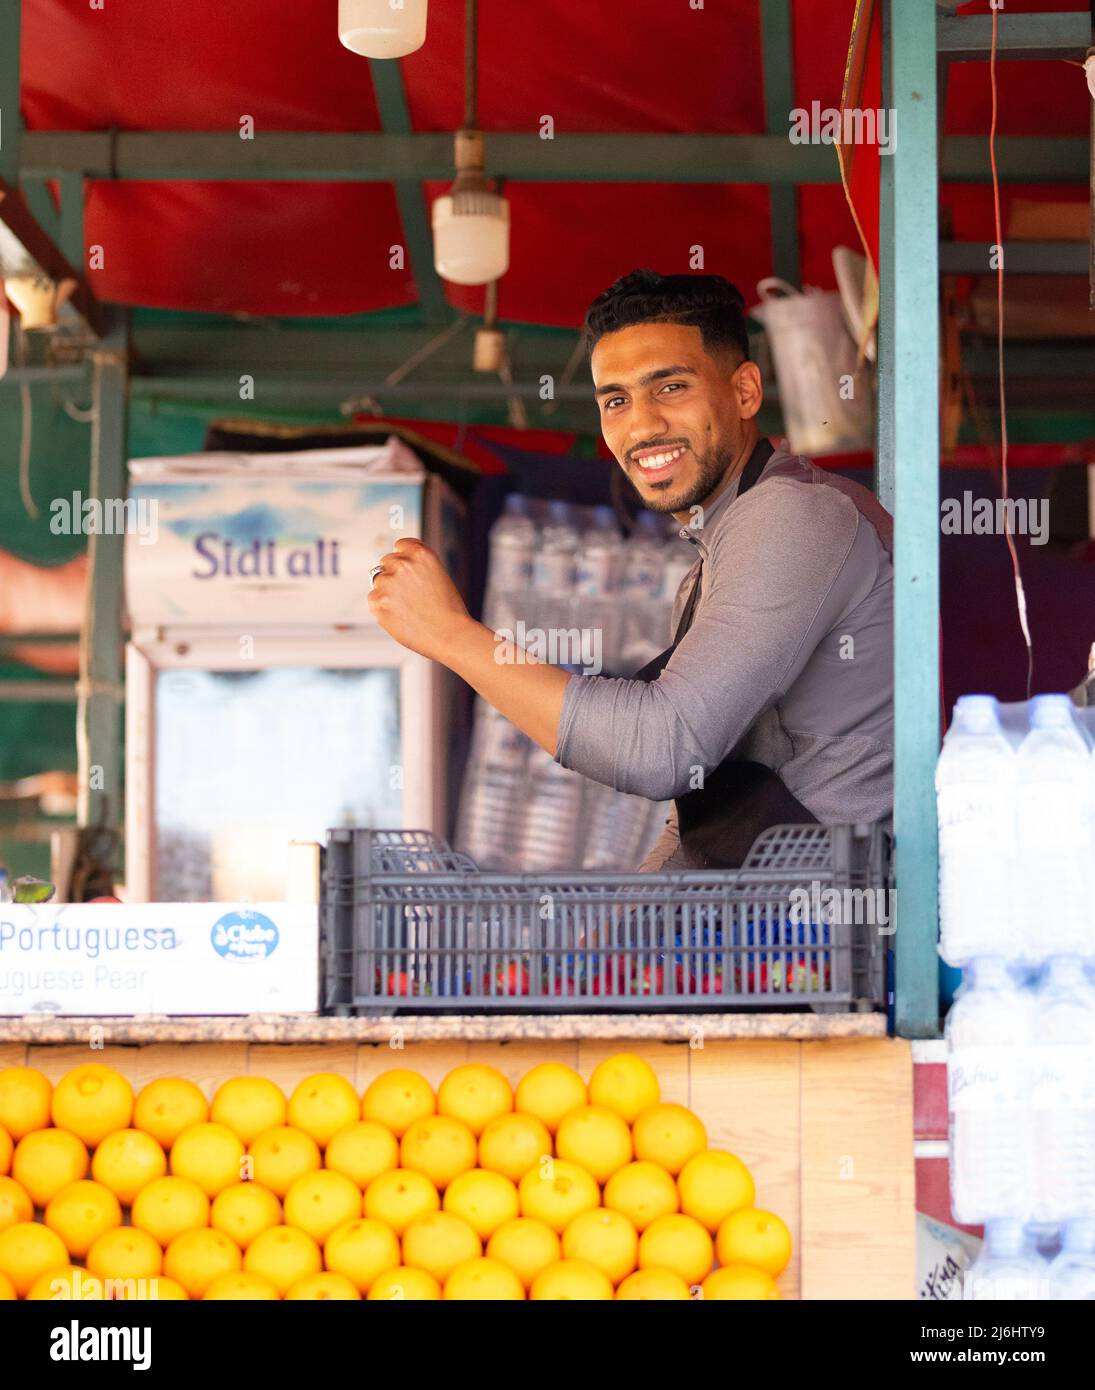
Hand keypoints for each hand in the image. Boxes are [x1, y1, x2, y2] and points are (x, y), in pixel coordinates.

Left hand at [367, 537, 472, 662]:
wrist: (449, 635)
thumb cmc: (448, 609)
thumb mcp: (438, 575)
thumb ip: (416, 566)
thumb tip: (392, 566)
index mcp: (421, 554)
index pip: (401, 545)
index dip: (404, 558)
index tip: (409, 570)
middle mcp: (402, 564)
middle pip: (387, 562)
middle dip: (395, 575)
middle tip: (412, 595)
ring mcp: (388, 582)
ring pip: (379, 582)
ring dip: (388, 592)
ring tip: (409, 608)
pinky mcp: (378, 601)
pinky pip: (373, 599)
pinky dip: (383, 608)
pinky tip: (401, 616)